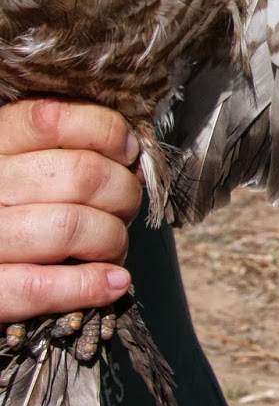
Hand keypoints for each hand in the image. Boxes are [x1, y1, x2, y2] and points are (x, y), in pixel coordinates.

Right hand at [0, 100, 141, 321]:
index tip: (129, 152)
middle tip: (124, 209)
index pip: (52, 118)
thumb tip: (132, 156)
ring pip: (70, 227)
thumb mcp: (31, 166)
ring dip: (112, 240)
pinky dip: (89, 285)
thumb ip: (69, 151)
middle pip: (82, 174)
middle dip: (124, 193)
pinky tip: (114, 282)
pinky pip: (40, 286)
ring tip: (113, 247)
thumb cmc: (19, 208)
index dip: (107, 132)